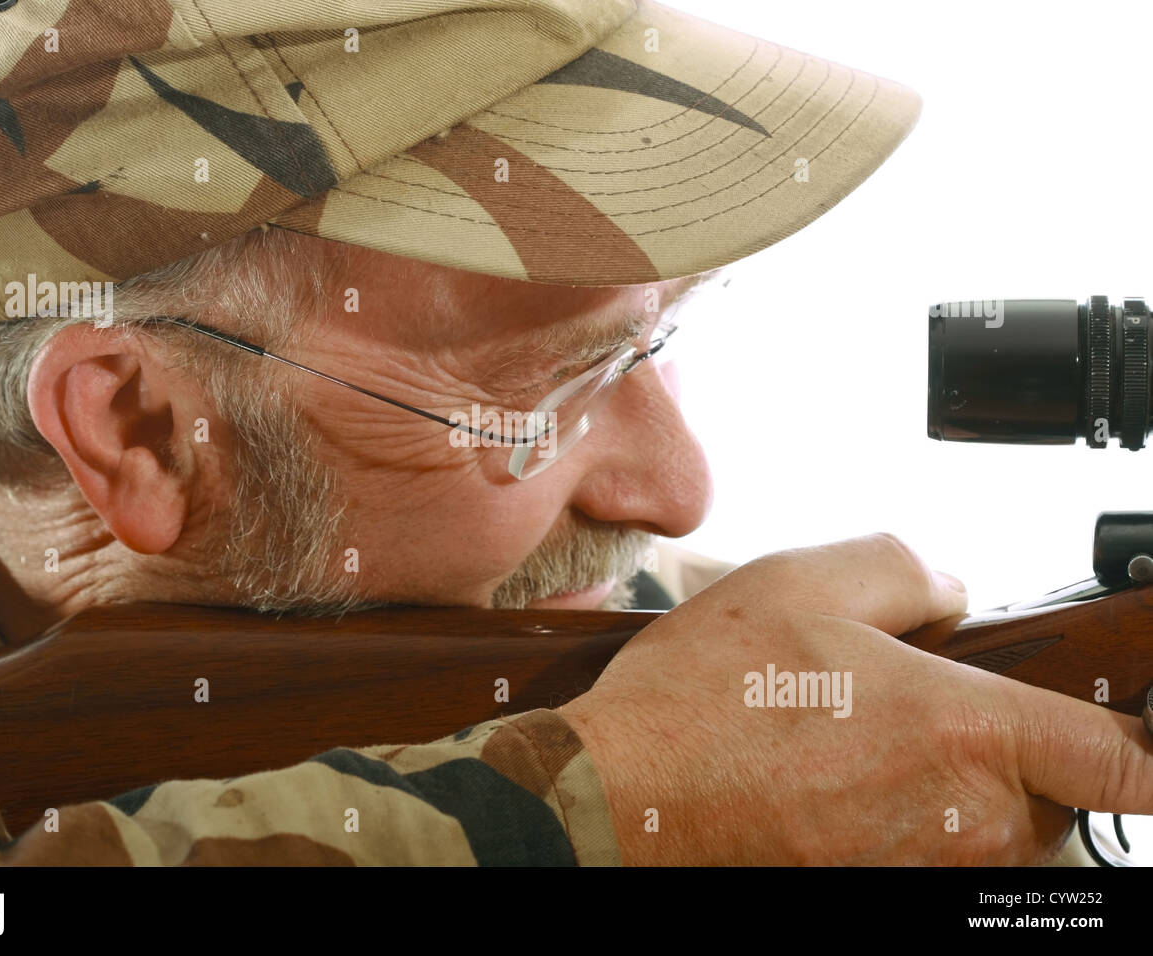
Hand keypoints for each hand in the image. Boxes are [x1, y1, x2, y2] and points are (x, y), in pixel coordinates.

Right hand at [558, 533, 1152, 864]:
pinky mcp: (879, 894)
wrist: (622, 797)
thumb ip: (909, 569)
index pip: (1124, 765)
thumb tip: (954, 597)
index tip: (1141, 745)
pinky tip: (831, 782)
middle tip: (922, 706)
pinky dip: (909, 822)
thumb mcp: (804, 580)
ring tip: (860, 745)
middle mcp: (962, 821)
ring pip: (994, 834)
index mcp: (964, 731)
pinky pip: (933, 858)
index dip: (1147, 753)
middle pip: (1055, 800)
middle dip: (1014, 752)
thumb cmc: (704, 698)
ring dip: (958, 790)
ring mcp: (920, 870)